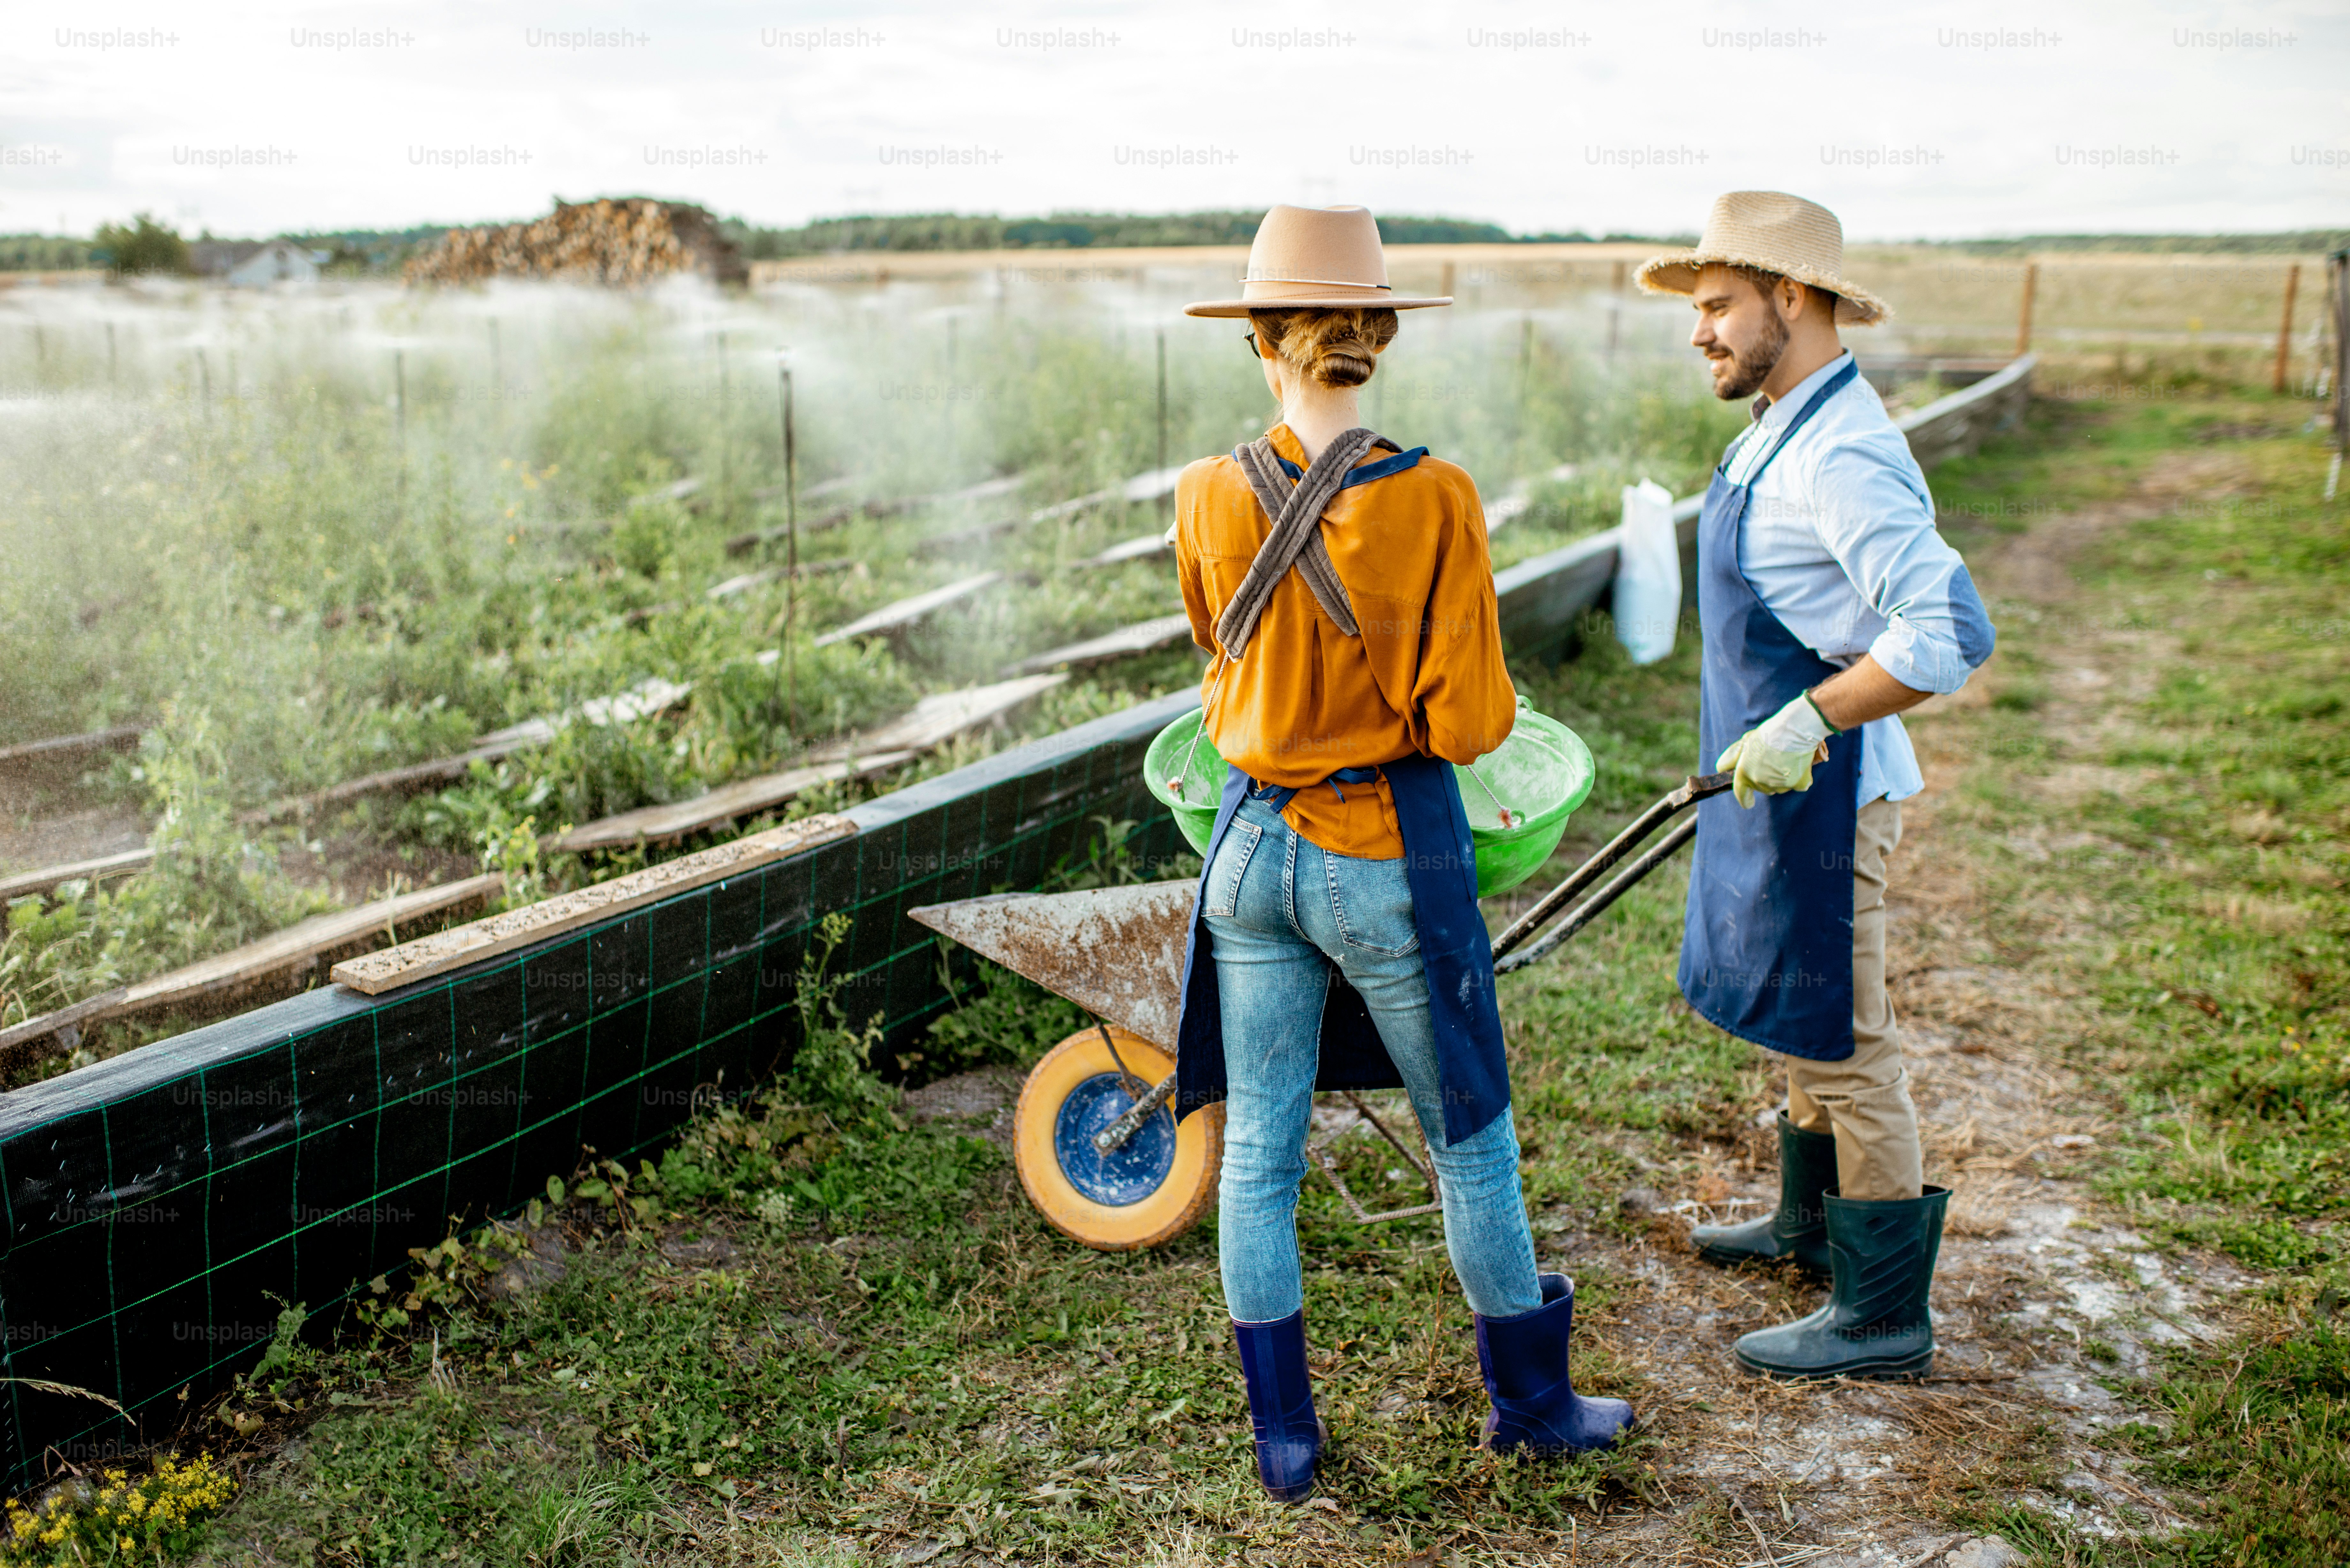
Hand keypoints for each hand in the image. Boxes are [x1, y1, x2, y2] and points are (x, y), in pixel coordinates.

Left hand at [1715, 693, 1835, 807]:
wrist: (1794, 729)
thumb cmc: (1769, 733)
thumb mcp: (1745, 742)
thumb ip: (1734, 758)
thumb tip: (1722, 769)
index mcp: (1744, 773)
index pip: (1741, 794)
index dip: (1745, 799)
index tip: (1749, 802)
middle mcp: (1759, 782)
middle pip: (1763, 788)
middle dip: (1767, 778)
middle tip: (1774, 760)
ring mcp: (1779, 785)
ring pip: (1781, 786)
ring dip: (1783, 777)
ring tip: (1788, 757)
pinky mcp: (1798, 784)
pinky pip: (1799, 784)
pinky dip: (1801, 777)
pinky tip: (1801, 763)